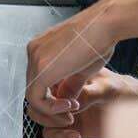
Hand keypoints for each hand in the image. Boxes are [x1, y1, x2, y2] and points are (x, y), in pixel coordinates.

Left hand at [25, 0, 120, 117]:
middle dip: (52, 105)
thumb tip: (66, 99)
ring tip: (72, 110)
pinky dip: (51, 108)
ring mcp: (35, 57)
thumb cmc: (99, 38)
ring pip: (32, 95)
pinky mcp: (41, 68)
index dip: (53, 96)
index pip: (39, 79)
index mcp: (42, 47)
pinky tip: (70, 106)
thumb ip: (70, 83)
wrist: (105, 24)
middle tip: (70, 113)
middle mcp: (35, 50)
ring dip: (52, 109)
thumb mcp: (82, 67)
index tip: (71, 104)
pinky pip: (35, 98)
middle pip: (34, 87)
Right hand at [26, 67, 137, 137]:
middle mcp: (63, 92)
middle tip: (67, 117)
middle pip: (37, 103)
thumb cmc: (124, 90)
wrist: (136, 106)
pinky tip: (75, 135)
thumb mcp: (108, 88)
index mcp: (67, 76)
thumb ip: (88, 93)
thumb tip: (67, 98)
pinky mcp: (71, 126)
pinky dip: (59, 137)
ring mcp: (65, 109)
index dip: (49, 97)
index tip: (67, 104)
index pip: (43, 85)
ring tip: (71, 126)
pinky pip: (53, 133)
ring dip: (52, 125)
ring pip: (42, 119)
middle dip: (47, 113)